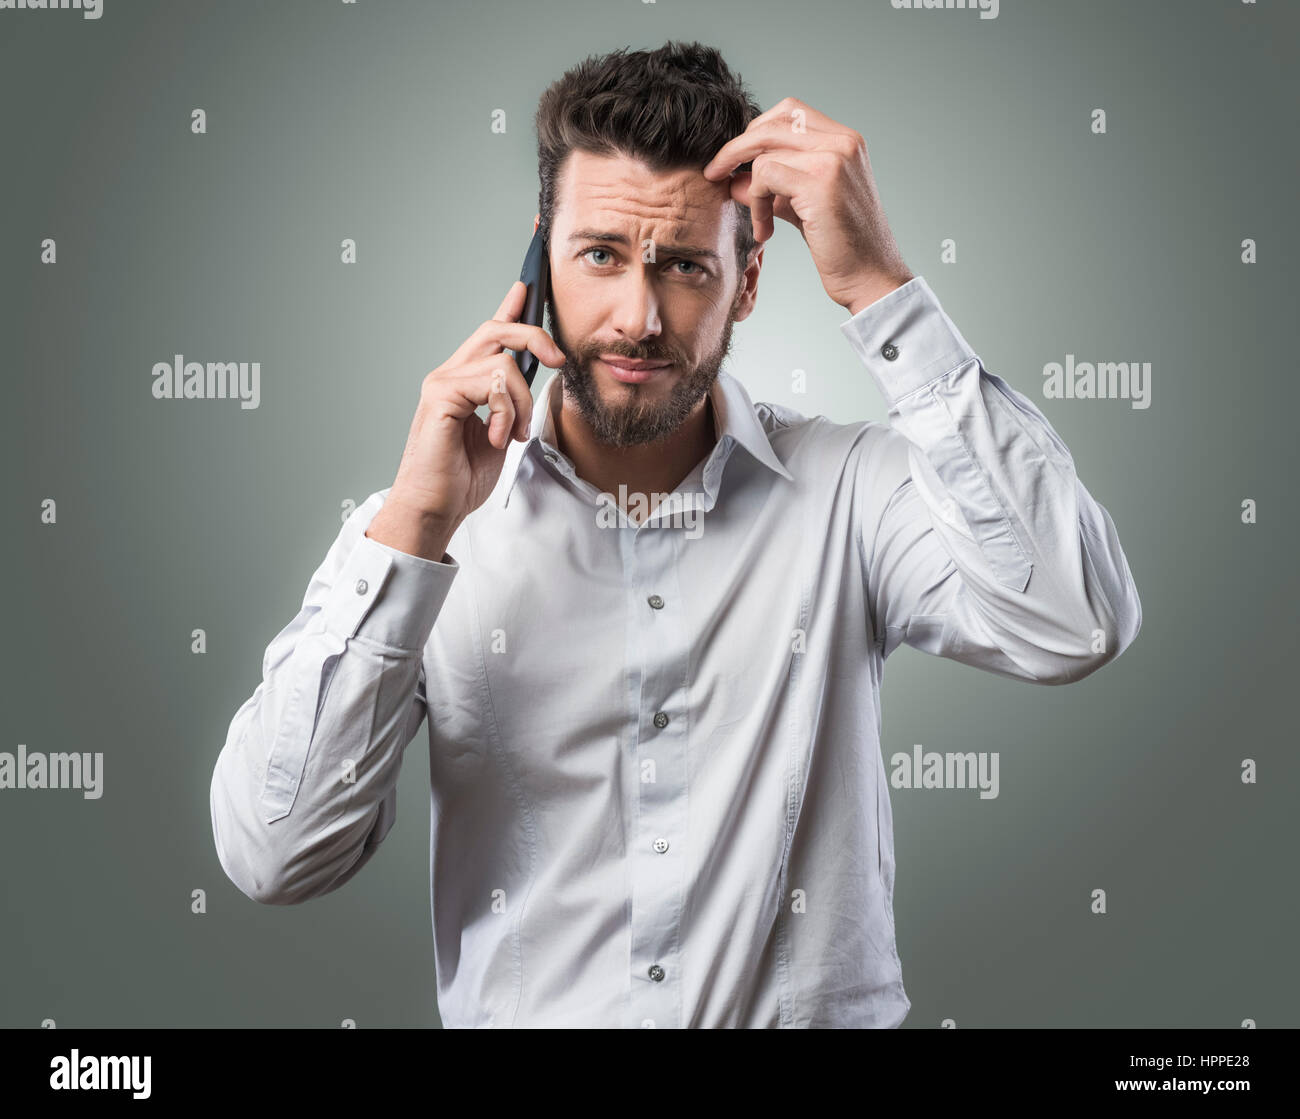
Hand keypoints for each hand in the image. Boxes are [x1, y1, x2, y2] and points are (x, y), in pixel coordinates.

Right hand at [374, 280, 566, 545]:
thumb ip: (511, 403)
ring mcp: (442, 383)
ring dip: (521, 401)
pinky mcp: (440, 396)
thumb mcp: (501, 434)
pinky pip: (491, 383)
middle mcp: (449, 375)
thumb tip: (532, 377)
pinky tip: (499, 437)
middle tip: (558, 361)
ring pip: (503, 362)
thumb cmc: (460, 479)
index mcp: (464, 383)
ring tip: (513, 434)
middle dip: (534, 337)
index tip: (526, 289)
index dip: (508, 309)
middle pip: (496, 330)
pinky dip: (505, 412)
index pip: (488, 335)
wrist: (434, 508)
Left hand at [702, 97, 912, 314]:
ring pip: (765, 151)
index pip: (791, 111)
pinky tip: (766, 231)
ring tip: (760, 223)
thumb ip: (772, 188)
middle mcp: (844, 142)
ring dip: (750, 188)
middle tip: (715, 173)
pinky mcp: (820, 183)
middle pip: (774, 121)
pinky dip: (756, 204)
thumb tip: (732, 179)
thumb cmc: (842, 247)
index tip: (735, 159)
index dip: (757, 131)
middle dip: (737, 147)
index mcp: (846, 141)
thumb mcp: (802, 208)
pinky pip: (765, 176)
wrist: (870, 278)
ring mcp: (834, 158)